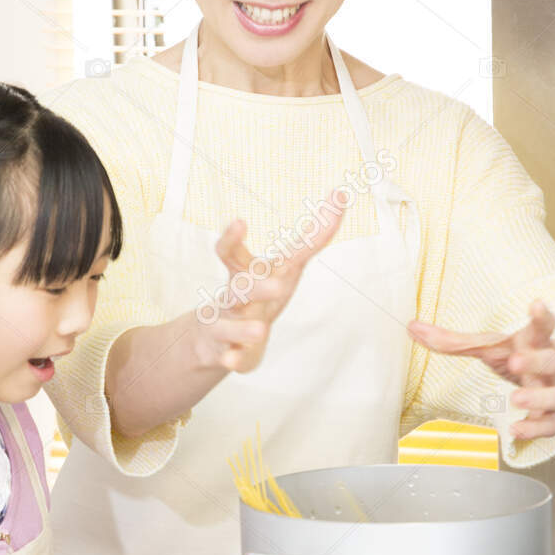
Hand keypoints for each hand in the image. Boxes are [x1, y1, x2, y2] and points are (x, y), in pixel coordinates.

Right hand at [194, 200, 344, 374]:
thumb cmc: (256, 295)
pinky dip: (234, 358)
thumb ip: (312, 236)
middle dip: (256, 286)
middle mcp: (232, 297)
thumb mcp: (283, 266)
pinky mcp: (226, 352)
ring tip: (261, 330)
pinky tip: (232, 360)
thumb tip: (340, 194)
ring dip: (244, 327)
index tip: (239, 222)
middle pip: (239, 290)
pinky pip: (231, 357)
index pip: (232, 254)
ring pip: (230, 325)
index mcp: (244, 275)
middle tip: (278, 285)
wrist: (213, 339)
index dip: (232, 239)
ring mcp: (225, 325)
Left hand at [407, 300, 554, 440]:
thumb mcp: (493, 346)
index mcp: (537, 343)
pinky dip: (534, 429)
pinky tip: (516, 430)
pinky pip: (551, 425)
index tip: (537, 304)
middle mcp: (553, 365)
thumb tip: (412, 327)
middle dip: (535, 360)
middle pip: (551, 359)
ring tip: (516, 398)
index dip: (541, 316)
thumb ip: (454, 341)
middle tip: (515, 359)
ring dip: (538, 397)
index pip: (543, 327)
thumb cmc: (526, 357)